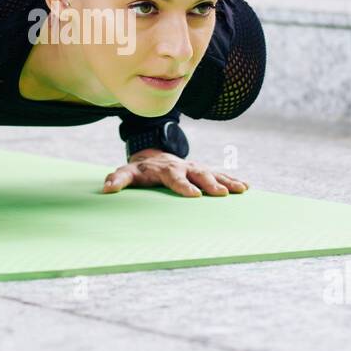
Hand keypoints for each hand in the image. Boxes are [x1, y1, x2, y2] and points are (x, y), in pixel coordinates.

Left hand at [101, 149, 248, 196]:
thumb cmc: (141, 169)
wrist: (154, 154)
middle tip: (221, 193)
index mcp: (165, 169)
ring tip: (240, 190)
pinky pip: (220, 174)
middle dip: (209, 183)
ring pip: (212, 173)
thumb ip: (117, 179)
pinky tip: (245, 187)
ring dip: (226, 181)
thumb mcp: (127, 172)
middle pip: (197, 174)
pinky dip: (232, 179)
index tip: (194, 196)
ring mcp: (195, 168)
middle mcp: (183, 167)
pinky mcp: (203, 170)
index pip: (174, 178)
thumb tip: (106, 190)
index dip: (183, 186)